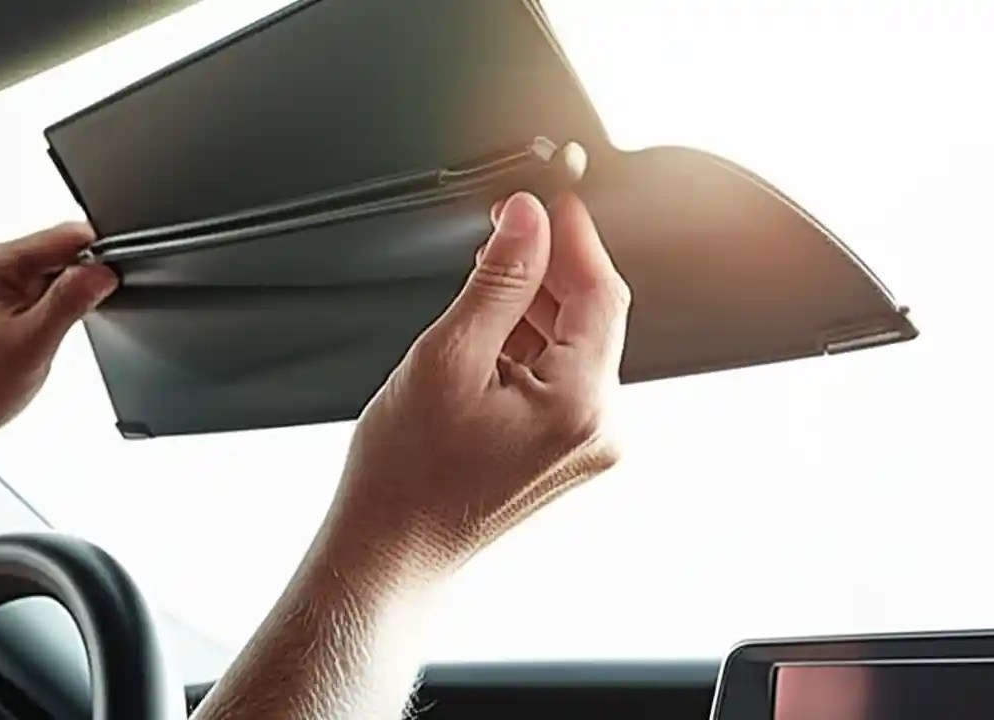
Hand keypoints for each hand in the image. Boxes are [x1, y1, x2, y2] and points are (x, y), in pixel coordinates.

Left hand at [0, 222, 117, 446]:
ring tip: (58, 328)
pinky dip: (67, 305)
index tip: (106, 290)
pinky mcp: (15, 295)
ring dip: (77, 295)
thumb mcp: (33, 343)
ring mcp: (7, 279)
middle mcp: (0, 263)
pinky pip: (57, 286)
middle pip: (69, 248)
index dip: (98, 257)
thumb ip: (71, 301)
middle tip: (74, 319)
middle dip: (88, 278)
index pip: (68, 236)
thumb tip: (105, 270)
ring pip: (66, 268)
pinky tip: (54, 329)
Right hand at [332, 191, 630, 572]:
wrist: (392, 546)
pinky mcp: (565, 450)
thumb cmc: (406, 474)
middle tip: (504, 230)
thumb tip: (528, 220)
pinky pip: (561, 377)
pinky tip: (488, 335)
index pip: (601, 294)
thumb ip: (498, 282)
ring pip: (574, 346)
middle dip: (549, 270)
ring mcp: (585, 444)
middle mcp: (599, 429)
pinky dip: (529, 346)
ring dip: (535, 308)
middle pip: (592, 319)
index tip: (548, 199)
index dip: (574, 237)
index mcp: (581, 405)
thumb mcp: (447, 356)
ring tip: (482, 288)